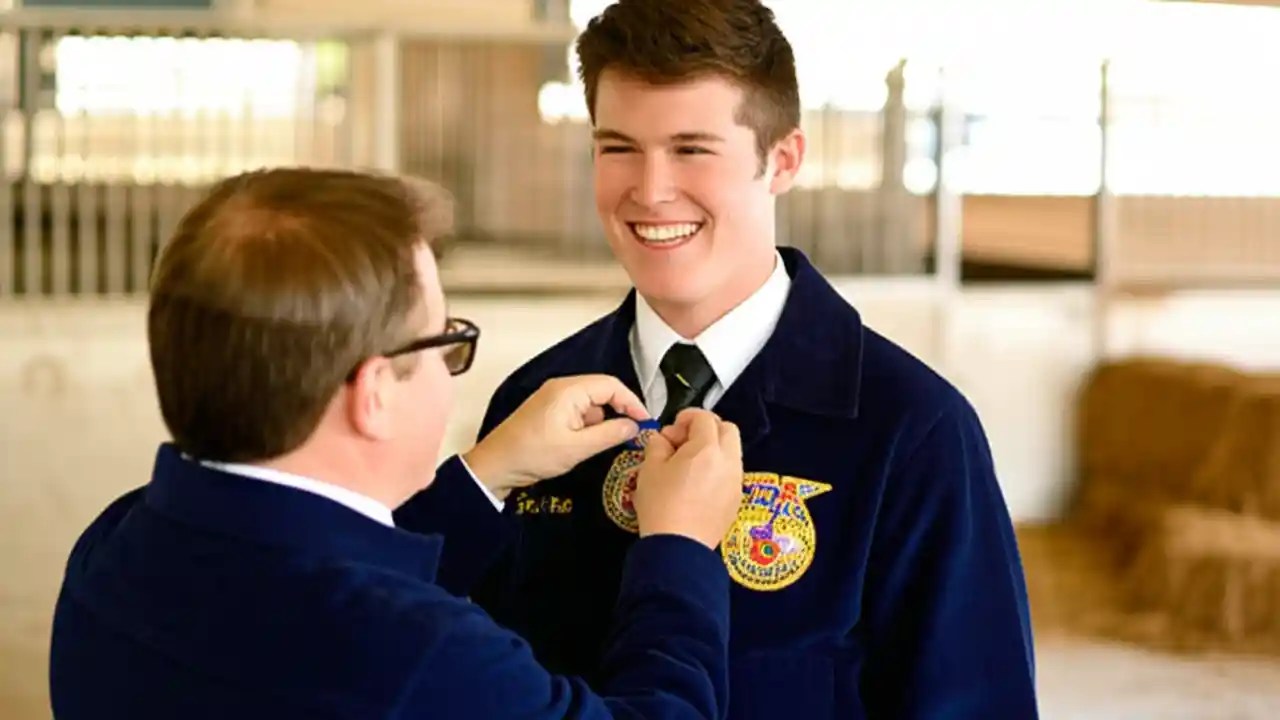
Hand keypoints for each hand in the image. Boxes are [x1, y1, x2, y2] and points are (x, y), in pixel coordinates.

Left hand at [463, 375, 647, 499]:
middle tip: (634, 431)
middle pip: (602, 391)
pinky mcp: (549, 411)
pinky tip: (587, 444)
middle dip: (620, 410)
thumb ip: (610, 434)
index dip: (632, 402)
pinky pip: (578, 412)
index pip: (611, 385)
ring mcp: (554, 399)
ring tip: (609, 443)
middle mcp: (562, 388)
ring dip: (603, 420)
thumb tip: (634, 426)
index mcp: (569, 390)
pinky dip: (588, 425)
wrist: (496, 465)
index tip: (645, 421)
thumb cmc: (534, 454)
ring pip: (591, 403)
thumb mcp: (577, 448)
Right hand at [631, 409, 743, 549]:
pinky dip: (717, 469)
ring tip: (688, 464)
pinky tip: (697, 484)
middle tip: (683, 441)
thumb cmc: (661, 505)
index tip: (672, 429)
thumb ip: (658, 444)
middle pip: (727, 430)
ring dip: (713, 449)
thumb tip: (664, 440)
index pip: (704, 418)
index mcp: (707, 449)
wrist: (677, 548)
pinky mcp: (735, 500)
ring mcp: (735, 482)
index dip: (686, 418)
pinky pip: (731, 474)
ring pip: (731, 452)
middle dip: (706, 429)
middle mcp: (728, 462)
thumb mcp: (649, 468)